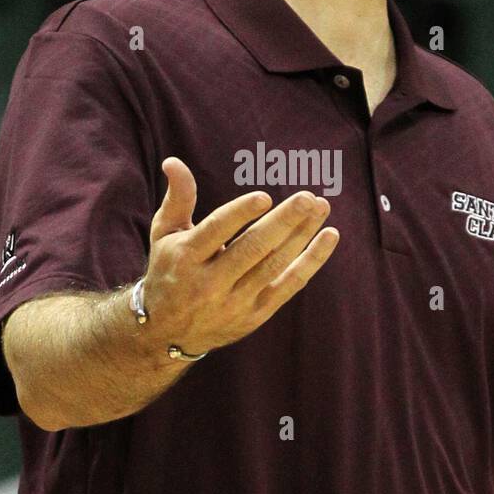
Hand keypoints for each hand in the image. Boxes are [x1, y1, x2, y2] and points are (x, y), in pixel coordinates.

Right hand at [140, 156, 339, 355]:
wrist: (168, 332)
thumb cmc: (169, 269)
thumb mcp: (164, 234)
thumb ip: (177, 198)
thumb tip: (174, 161)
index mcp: (186, 257)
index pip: (217, 232)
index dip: (240, 213)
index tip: (265, 197)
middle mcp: (210, 283)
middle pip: (252, 249)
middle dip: (283, 222)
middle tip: (307, 198)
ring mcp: (235, 302)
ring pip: (275, 265)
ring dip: (302, 235)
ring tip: (320, 207)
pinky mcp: (255, 314)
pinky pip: (289, 285)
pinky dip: (311, 261)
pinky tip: (329, 236)